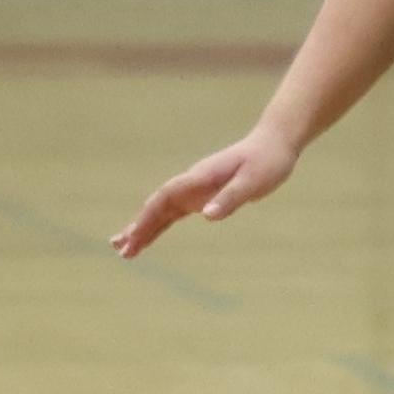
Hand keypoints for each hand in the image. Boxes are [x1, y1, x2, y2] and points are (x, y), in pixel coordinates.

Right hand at [112, 127, 299, 258]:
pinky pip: (174, 213)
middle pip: (157, 206)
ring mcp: (195, 189)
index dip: (148, 217)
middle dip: (138, 227)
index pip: (165, 198)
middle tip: (119, 249)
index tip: (134, 236)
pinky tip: (148, 238)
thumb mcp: (253, 182)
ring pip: (162, 211)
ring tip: (124, 249)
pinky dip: (159, 226)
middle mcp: (192, 183)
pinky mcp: (202, 195)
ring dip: (144, 228)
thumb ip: (230, 198)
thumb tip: (206, 215)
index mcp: (200, 177)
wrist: (274, 144)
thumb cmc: (266, 162)